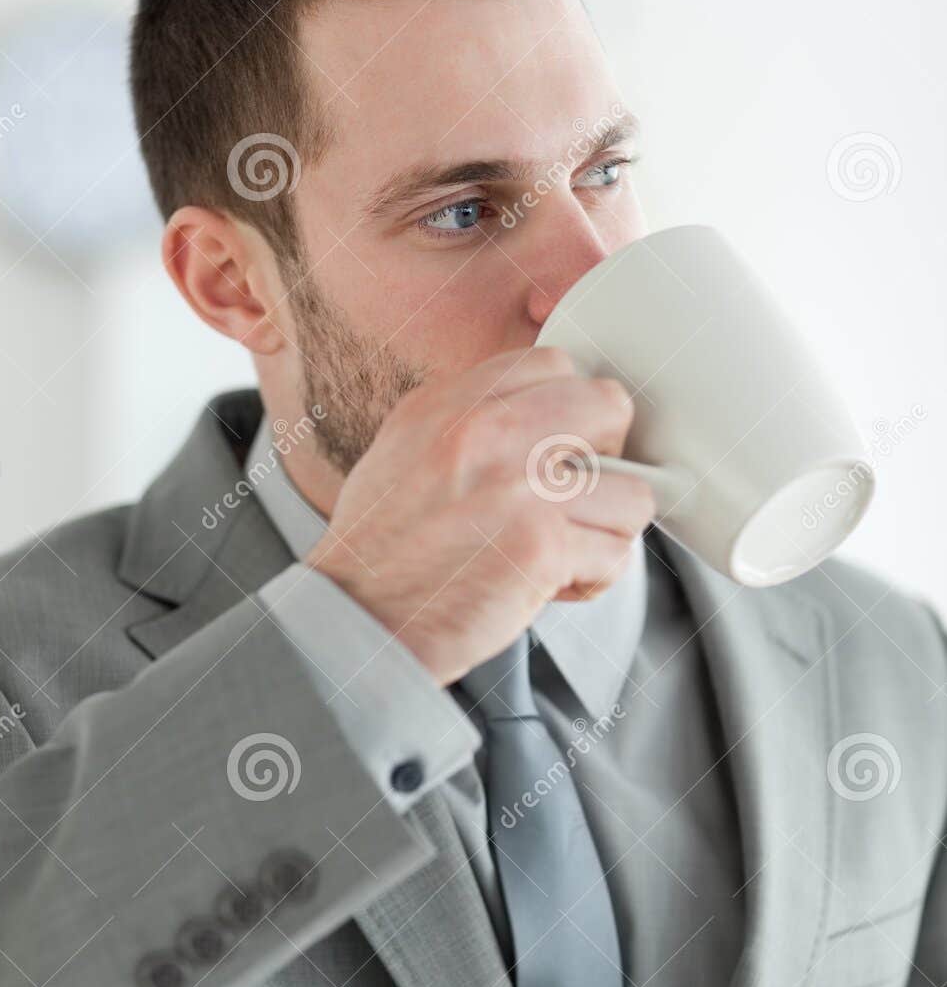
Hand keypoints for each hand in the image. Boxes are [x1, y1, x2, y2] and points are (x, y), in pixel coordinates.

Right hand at [303, 346, 655, 686]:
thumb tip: (541, 414)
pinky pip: (615, 554)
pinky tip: (551, 586)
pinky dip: (592, 579)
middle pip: (609, 407)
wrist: (355, 621)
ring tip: (563, 553)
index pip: (554, 365)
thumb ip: (467, 420)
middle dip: (606, 458)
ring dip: (604, 531)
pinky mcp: (542, 546)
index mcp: (451, 403)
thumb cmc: (379, 550)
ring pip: (631, 492)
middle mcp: (486, 432)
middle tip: (573, 498)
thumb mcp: (403, 449)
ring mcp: (519, 486)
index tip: (553, 453)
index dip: (568, 414)